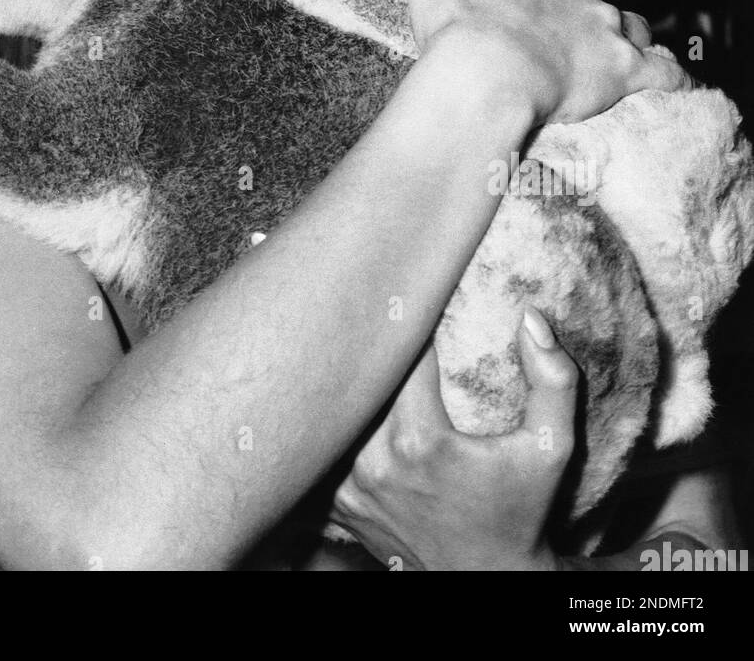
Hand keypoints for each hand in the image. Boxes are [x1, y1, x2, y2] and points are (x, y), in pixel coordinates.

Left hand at [330, 306, 576, 570]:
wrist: (489, 579)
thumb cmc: (522, 510)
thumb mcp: (552, 449)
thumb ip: (552, 381)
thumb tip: (530, 317)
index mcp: (420, 440)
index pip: (399, 354)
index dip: (410, 320)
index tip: (421, 302)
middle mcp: (374, 463)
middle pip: (360, 378)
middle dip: (376, 346)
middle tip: (389, 316)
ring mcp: (350, 487)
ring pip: (339, 411)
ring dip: (355, 384)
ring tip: (368, 352)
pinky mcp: (341, 504)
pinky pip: (329, 448)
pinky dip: (340, 427)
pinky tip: (355, 406)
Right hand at [404, 0, 686, 126]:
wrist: (486, 75)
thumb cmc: (456, 29)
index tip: (518, 8)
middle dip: (579, 14)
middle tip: (555, 43)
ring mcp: (606, 26)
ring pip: (630, 25)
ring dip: (623, 37)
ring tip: (611, 56)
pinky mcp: (625, 67)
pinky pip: (662, 70)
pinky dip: (668, 73)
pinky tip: (671, 79)